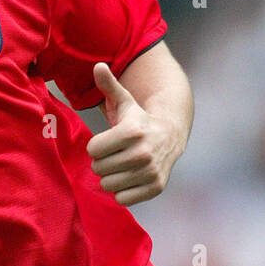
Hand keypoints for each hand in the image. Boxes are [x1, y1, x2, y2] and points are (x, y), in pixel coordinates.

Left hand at [85, 62, 180, 205]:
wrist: (171, 136)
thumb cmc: (139, 120)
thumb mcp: (125, 101)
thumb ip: (109, 85)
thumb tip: (97, 66)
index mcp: (132, 131)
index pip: (93, 150)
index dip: (97, 146)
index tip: (108, 141)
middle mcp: (142, 153)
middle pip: (99, 169)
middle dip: (103, 162)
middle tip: (116, 154)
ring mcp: (150, 172)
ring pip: (108, 185)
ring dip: (111, 177)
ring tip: (122, 165)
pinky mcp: (155, 188)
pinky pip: (122, 199)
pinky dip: (123, 191)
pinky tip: (130, 178)